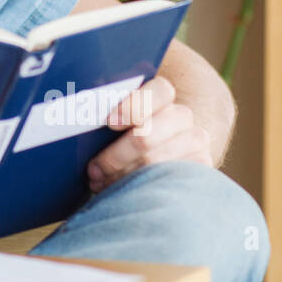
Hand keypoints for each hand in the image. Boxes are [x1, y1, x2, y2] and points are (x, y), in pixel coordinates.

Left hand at [87, 75, 211, 192]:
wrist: (158, 157)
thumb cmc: (122, 134)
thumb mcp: (114, 120)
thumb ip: (107, 116)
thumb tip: (79, 116)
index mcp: (161, 95)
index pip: (159, 91)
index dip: (134, 107)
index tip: (110, 122)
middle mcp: (181, 116)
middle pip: (147, 137)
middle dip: (115, 156)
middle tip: (93, 170)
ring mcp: (196, 141)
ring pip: (154, 162)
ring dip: (122, 175)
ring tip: (101, 183)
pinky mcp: (202, 166)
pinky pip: (168, 180)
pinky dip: (140, 187)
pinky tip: (123, 191)